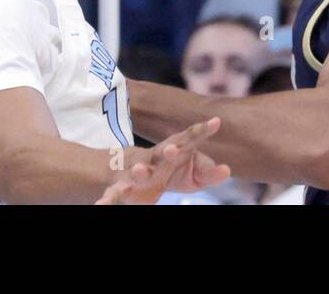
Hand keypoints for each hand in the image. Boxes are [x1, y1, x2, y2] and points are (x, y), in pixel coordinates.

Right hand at [95, 118, 230, 204]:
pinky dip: (107, 200)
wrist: (134, 171)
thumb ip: (209, 172)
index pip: (189, 138)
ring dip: (138, 171)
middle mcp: (154, 158)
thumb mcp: (193, 173)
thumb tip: (227, 170)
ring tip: (138, 173)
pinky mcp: (121, 188)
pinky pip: (113, 194)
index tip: (215, 122)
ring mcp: (136, 171)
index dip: (201, 131)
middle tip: (171, 150)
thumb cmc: (171, 169)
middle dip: (166, 151)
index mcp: (173, 150)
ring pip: (136, 171)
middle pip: (160, 153)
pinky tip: (100, 205)